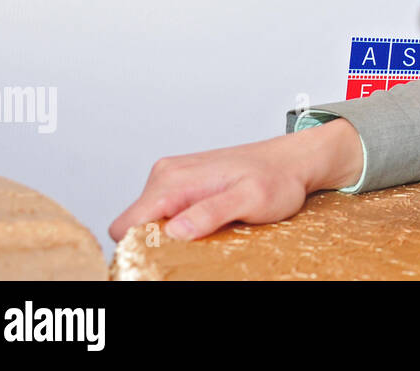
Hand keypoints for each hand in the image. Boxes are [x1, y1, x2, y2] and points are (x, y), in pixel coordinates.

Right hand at [108, 118, 363, 242]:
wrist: (293, 160)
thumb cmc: (277, 178)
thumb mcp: (250, 199)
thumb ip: (211, 212)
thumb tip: (175, 229)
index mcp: (174, 179)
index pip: (127, 224)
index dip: (138, 247)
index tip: (163, 259)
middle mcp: (167, 175)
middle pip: (136, 225)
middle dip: (157, 242)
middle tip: (194, 247)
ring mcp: (174, 178)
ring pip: (151, 220)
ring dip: (171, 234)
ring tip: (207, 232)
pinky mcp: (184, 184)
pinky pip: (166, 212)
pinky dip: (180, 224)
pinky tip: (208, 223)